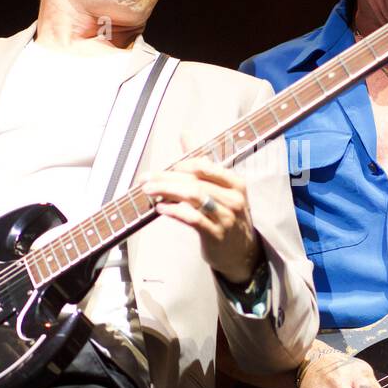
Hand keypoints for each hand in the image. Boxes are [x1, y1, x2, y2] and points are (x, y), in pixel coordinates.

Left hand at [141, 157, 261, 283]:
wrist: (242, 251)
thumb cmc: (227, 215)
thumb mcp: (222, 188)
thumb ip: (203, 161)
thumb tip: (185, 135)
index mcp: (235, 183)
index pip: (204, 166)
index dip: (180, 165)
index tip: (163, 169)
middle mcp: (233, 198)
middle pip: (194, 181)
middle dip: (166, 178)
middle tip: (145, 178)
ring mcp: (226, 217)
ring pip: (193, 197)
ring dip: (167, 192)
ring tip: (149, 191)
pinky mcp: (216, 235)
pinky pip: (193, 219)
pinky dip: (174, 211)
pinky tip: (161, 209)